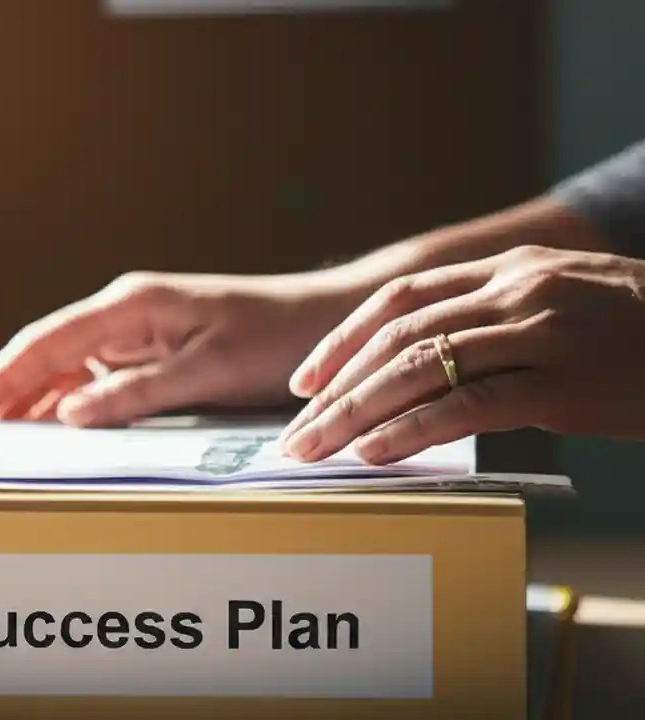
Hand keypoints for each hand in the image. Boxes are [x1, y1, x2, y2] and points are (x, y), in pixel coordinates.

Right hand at [0, 271, 359, 426]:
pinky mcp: (152, 349)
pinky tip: (48, 424)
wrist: (326, 320)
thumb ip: (137, 391)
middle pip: (43, 352)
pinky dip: (65, 400)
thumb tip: (70, 412)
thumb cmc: (276, 338)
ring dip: (28, 397)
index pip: (44, 343)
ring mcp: (137, 331)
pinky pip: (94, 376)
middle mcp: (125, 313)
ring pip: (64, 366)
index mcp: (131, 306)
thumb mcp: (209, 369)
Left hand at [281, 245, 644, 463]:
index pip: (401, 298)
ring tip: (316, 451)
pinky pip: (467, 408)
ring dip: (356, 415)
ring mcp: (541, 333)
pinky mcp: (564, 384)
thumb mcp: (564, 303)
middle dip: (335, 389)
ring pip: (419, 370)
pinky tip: (374, 456)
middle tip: (295, 432)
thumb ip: (496, 318)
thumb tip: (421, 364)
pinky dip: (411, 432)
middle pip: (396, 336)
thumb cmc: (640, 337)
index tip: (306, 381)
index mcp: (510, 268)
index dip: (344, 340)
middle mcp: (517, 291)